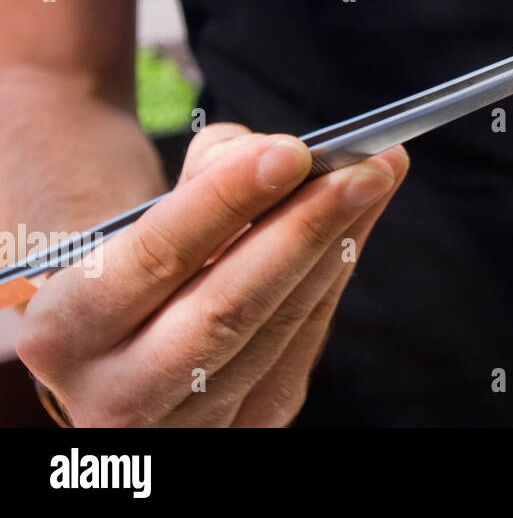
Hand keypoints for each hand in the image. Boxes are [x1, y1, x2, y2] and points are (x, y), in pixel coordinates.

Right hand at [16, 123, 407, 425]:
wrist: (118, 345)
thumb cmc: (134, 258)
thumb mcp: (140, 213)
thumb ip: (205, 174)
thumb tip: (283, 157)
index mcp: (64, 332)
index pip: (157, 255)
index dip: (229, 199)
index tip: (292, 151)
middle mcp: (114, 394)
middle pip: (229, 306)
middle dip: (306, 227)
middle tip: (365, 168)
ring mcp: (185, 424)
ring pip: (279, 329)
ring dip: (340, 244)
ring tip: (380, 177)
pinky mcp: (245, 427)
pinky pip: (303, 346)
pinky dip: (337, 275)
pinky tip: (360, 224)